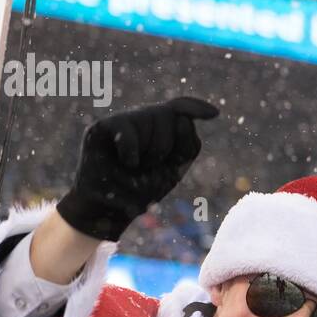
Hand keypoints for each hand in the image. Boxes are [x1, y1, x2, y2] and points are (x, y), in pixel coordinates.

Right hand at [56, 97, 217, 240]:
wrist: (108, 210)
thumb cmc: (140, 190)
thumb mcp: (172, 169)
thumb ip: (186, 144)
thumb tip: (183, 119)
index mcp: (160, 129)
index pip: (180, 107)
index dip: (196, 107)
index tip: (215, 114)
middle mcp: (141, 120)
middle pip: (170, 114)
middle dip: (167, 145)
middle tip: (150, 166)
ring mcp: (121, 121)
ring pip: (151, 118)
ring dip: (150, 152)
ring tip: (135, 167)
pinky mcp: (101, 128)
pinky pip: (128, 130)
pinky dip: (132, 153)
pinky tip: (126, 164)